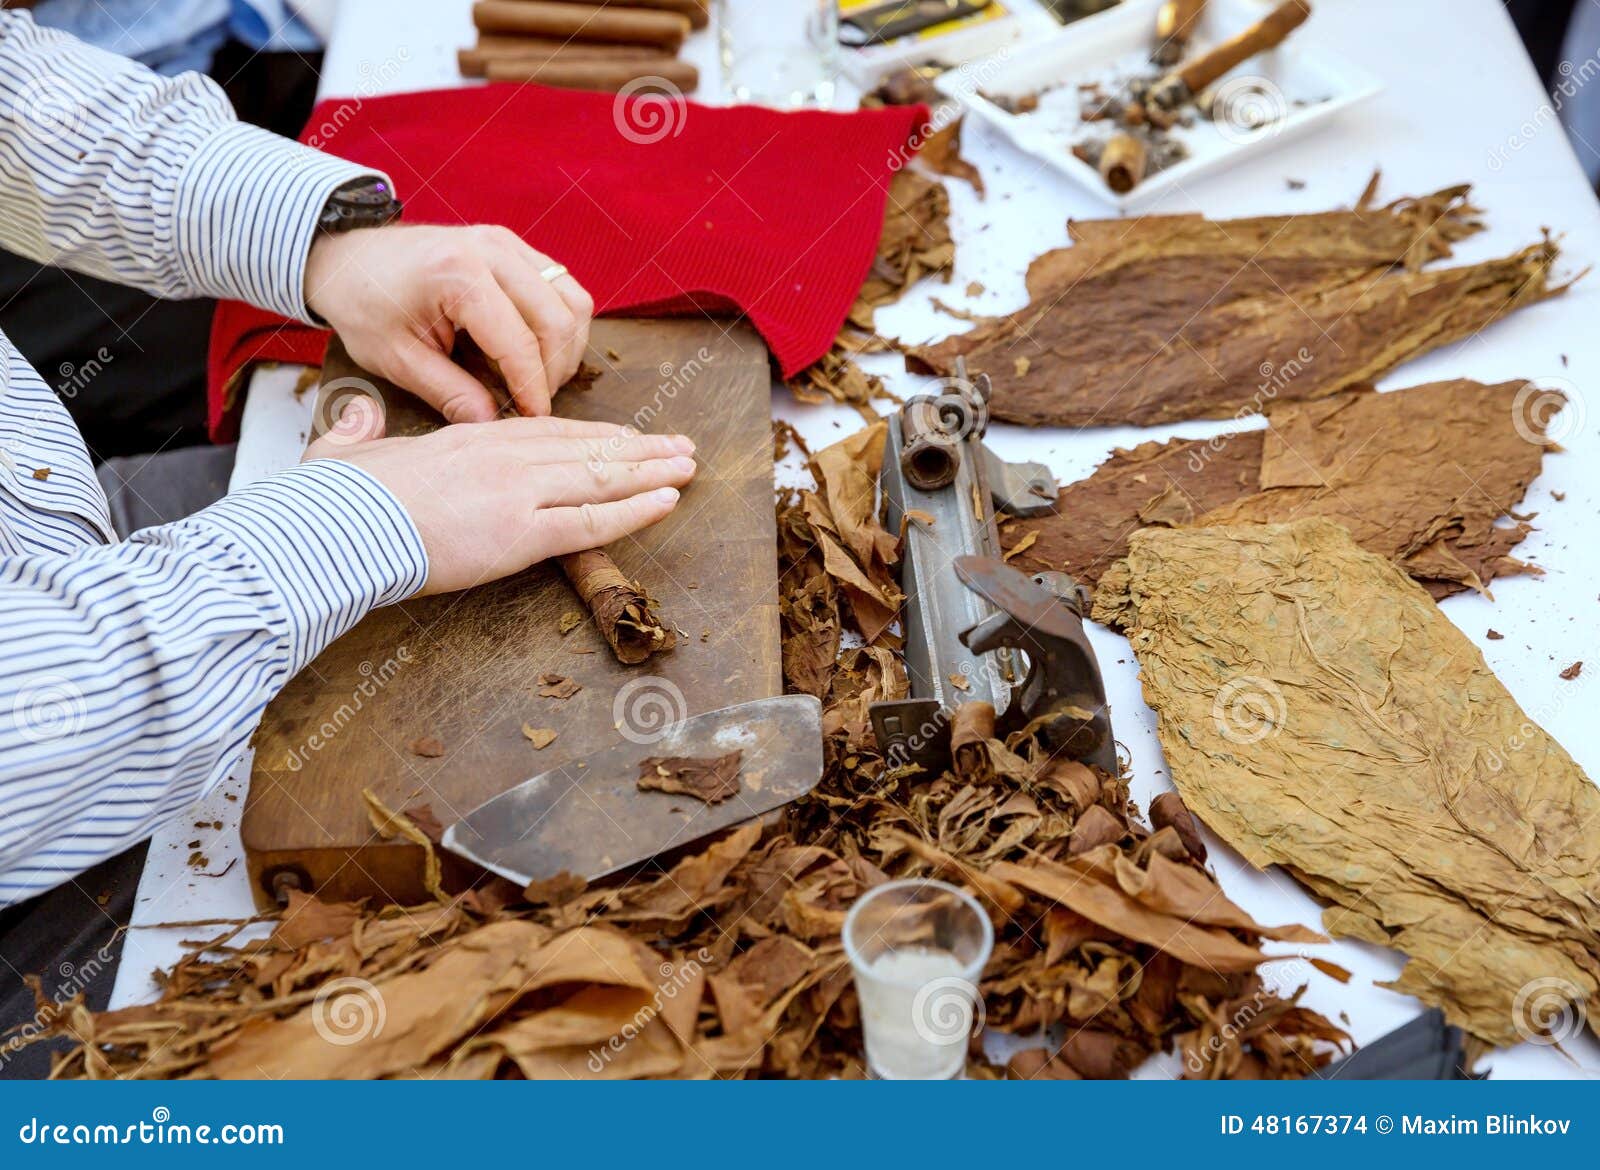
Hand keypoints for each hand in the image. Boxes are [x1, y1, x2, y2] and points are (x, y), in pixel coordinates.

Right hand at [303, 409, 693, 595]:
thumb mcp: (346, 451)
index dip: (593, 435)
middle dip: (638, 448)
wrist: (335, 525)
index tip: (625, 436)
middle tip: (678, 447)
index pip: (547, 432)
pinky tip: (666, 503)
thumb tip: (358, 415)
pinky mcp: (522, 532)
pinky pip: (593, 522)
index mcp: (469, 439)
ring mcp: (518, 492)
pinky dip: (635, 511)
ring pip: (601, 478)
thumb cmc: (336, 497)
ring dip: (651, 473)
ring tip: (688, 467)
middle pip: (586, 448)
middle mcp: (503, 457)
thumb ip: (361, 432)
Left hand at [304, 224, 593, 423]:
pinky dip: (561, 321)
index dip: (532, 388)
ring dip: (567, 345)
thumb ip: (447, 392)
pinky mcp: (513, 246)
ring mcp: (506, 243)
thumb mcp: (396, 359)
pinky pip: (562, 284)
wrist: (349, 259)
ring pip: (572, 300)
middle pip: (558, 319)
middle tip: (534, 401)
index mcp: (457, 275)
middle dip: (555, 370)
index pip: (519, 342)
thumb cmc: (366, 306)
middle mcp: (491, 251)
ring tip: (540, 376)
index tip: (533, 418)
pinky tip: (538, 348)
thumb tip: (491, 423)